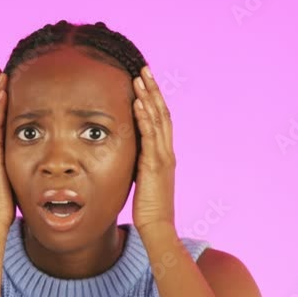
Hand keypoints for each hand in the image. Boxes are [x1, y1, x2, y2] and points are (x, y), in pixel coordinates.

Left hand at [131, 66, 175, 235]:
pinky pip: (150, 137)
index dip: (154, 100)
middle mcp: (167, 152)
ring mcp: (163, 158)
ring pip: (158, 120)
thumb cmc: (149, 209)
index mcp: (165, 155)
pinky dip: (145, 118)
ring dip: (148, 97)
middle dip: (153, 90)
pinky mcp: (155, 166)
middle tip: (144, 69)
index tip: (145, 82)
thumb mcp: (144, 181)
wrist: (158, 227)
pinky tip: (138, 103)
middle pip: (162, 113)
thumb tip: (130, 155)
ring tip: (139, 78)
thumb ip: (140, 165)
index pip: (161, 121)